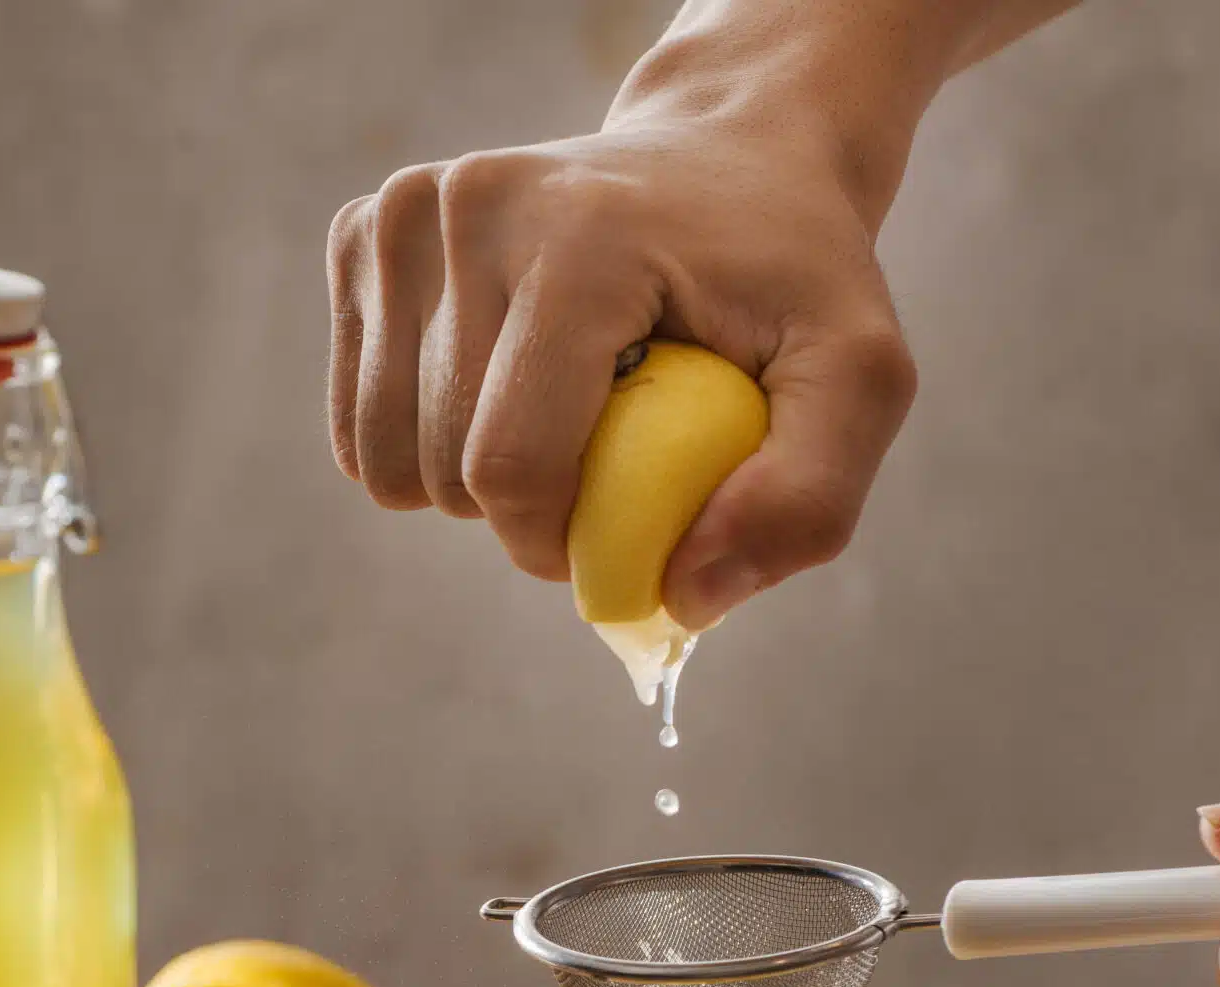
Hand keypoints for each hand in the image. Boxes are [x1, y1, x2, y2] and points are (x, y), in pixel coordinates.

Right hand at [324, 14, 929, 629]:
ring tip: (559, 412)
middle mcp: (469, 206)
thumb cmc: (797, 276)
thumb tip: (682, 602)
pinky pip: (358, 421)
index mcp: (579, 236)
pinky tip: (506, 382)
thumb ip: (804, 501)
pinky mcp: (365, 233)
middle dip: (521, 513)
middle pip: (442, 470)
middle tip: (608, 454)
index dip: (559, 545)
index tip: (626, 529)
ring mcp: (404, 214)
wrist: (732, 152)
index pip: (512, 465)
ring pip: (382, 456)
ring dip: (468, 481)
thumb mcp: (861, 377)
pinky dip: (428, 438)